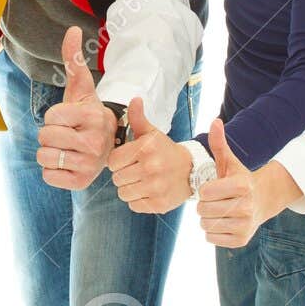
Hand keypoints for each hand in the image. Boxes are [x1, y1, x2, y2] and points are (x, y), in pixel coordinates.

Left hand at [36, 25, 116, 190]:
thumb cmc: (87, 114)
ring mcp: (89, 164)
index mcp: (93, 116)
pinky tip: (67, 163)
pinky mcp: (81, 183)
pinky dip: (52, 171)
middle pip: (45, 137)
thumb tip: (73, 29)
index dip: (54, 116)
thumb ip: (74, 60)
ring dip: (50, 152)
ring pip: (44, 157)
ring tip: (67, 148)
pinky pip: (48, 175)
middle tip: (67, 134)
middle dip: (50, 134)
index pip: (50, 116)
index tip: (70, 118)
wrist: (106, 144)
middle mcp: (94, 142)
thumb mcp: (81, 87)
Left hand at [109, 97, 191, 213]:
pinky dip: (138, 200)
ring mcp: (155, 187)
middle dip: (123, 175)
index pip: (113, 161)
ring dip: (129, 188)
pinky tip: (147, 191)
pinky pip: (134, 205)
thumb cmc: (165, 151)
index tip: (127, 160)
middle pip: (117, 178)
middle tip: (135, 171)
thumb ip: (138, 118)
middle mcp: (151, 168)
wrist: (191, 170)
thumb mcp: (152, 133)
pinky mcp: (159, 204)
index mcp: (146, 149)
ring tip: (140, 181)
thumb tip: (135, 100)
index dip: (117, 161)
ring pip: (123, 193)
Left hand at [196, 117, 262, 247]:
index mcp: (242, 185)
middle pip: (203, 210)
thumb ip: (219, 143)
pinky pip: (211, 238)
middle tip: (215, 200)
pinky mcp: (242, 240)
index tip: (213, 187)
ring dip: (207, 218)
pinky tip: (223, 222)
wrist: (262, 201)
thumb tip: (215, 121)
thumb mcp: (229, 162)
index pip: (204, 192)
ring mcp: (245, 225)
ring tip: (218, 211)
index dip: (204, 190)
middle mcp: (246, 206)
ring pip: (206, 225)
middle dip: (204, 205)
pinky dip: (212, 232)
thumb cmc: (239, 179)